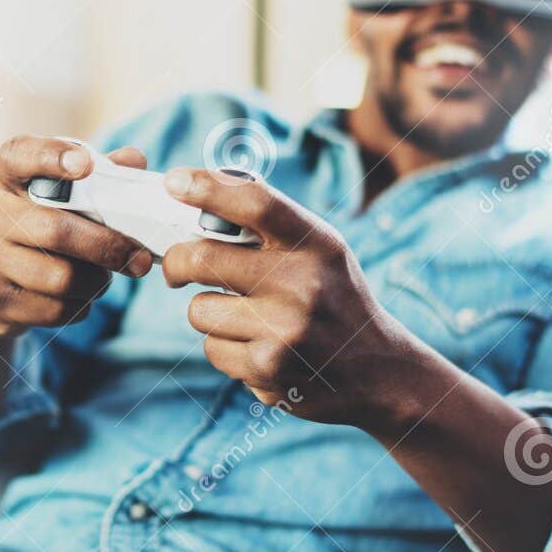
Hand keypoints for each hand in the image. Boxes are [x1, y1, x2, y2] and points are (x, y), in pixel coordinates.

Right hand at [0, 136, 153, 339]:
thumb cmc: (39, 226)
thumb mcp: (61, 196)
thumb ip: (98, 175)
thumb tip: (134, 160)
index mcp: (4, 175)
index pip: (22, 156)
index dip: (54, 157)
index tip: (86, 165)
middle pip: (56, 230)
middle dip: (107, 246)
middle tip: (140, 258)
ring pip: (61, 277)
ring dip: (96, 281)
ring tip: (102, 276)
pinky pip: (55, 308)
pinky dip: (80, 305)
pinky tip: (78, 295)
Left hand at [160, 167, 410, 426]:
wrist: (377, 369)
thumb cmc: (334, 297)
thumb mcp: (320, 251)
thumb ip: (270, 229)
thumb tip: (197, 202)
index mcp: (316, 244)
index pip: (255, 202)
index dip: (206, 188)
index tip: (175, 182)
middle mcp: (302, 284)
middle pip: (202, 259)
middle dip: (175, 262)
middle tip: (175, 267)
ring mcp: (284, 329)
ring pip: (199, 310)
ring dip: (209, 313)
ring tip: (244, 318)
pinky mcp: (268, 369)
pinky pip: (212, 349)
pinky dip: (224, 348)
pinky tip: (258, 348)